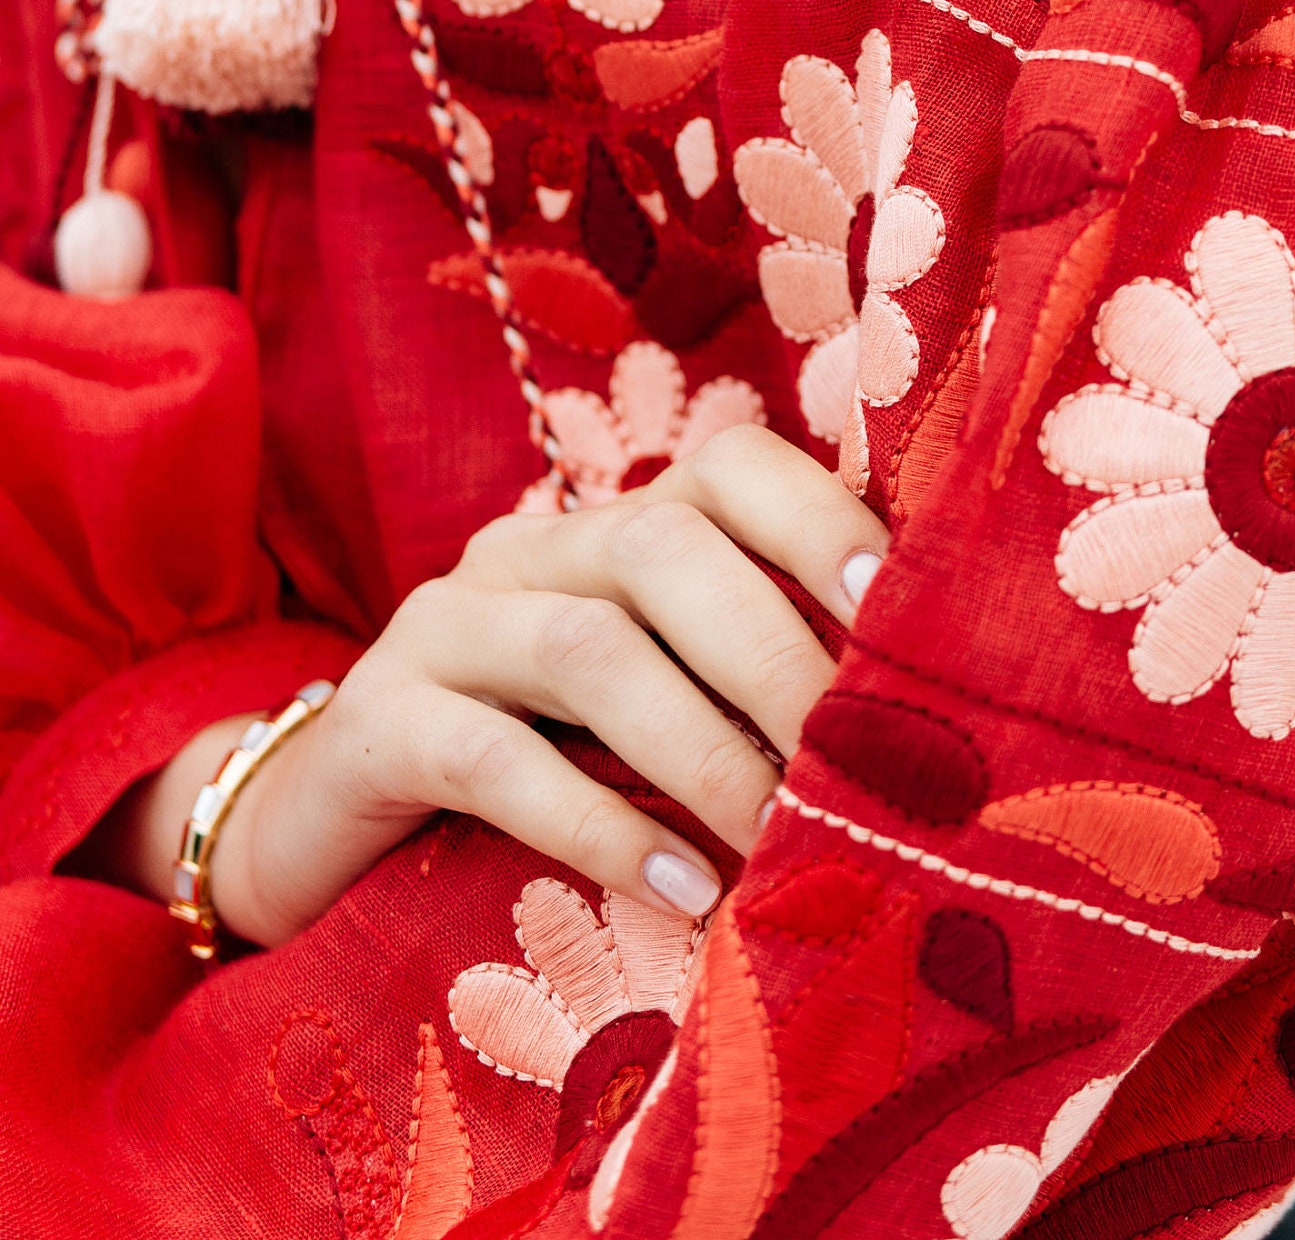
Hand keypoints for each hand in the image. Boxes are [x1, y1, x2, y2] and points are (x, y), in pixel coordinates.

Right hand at [158, 428, 883, 947]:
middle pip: (663, 547)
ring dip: (700, 748)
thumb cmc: (536, 763)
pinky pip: (494, 758)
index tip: (894, 609)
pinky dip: (599, 824)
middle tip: (851, 760)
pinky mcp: (378, 727)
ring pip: (587, 649)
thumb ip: (739, 678)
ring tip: (777, 834)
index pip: (728, 467)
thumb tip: (910, 716)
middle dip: (772, 654)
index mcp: (612, 524)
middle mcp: (529, 548)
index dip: (817, 522)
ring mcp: (443, 627)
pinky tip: (678, 888)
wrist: (323, 826)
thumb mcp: (645, 701)